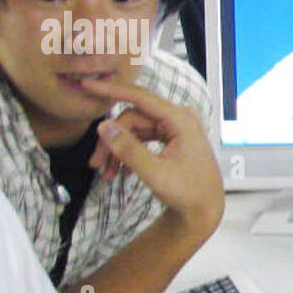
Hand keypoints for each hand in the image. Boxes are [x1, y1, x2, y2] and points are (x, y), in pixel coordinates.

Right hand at [80, 78, 223, 235]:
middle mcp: (179, 118)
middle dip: (112, 140)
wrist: (205, 209)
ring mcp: (176, 128)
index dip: (111, 90)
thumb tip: (103, 126)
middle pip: (133, 119)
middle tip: (95, 164)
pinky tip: (121, 171)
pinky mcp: (172, 138)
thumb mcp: (154, 173)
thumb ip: (128, 149)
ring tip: (106, 173)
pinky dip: (130, 152)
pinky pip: (143, 138)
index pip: (140, 97)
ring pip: (135, 130)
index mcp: (180, 120)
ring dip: (118, 149)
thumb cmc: (188, 193)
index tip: (87, 84)